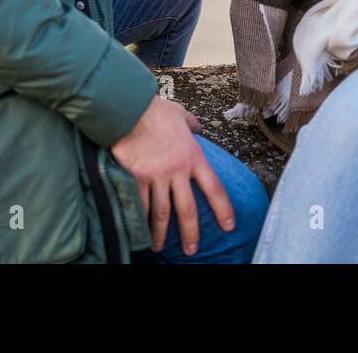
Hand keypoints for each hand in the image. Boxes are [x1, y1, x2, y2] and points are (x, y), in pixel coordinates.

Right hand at [110, 95, 233, 254]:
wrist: (129, 108)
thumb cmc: (155, 109)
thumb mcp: (181, 114)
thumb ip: (192, 123)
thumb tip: (198, 126)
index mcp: (193, 155)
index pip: (214, 188)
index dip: (223, 209)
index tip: (228, 226)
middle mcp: (177, 170)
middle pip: (187, 209)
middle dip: (190, 233)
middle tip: (191, 250)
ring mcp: (156, 176)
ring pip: (161, 212)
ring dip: (160, 233)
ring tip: (158, 247)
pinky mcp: (136, 177)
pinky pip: (140, 204)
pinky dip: (140, 220)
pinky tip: (139, 230)